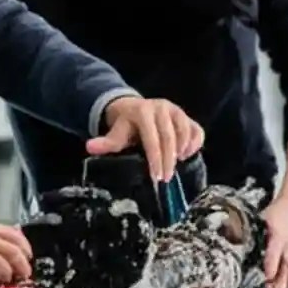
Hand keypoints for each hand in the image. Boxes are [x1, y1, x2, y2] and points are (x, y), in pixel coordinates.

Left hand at [87, 96, 203, 181]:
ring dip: (183, 151)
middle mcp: (162, 107)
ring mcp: (177, 110)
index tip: (156, 177)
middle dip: (169, 160)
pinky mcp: (187, 115)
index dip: (155, 158)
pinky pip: (197, 130)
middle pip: (170, 137)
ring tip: (176, 165)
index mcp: (143, 111)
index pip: (152, 138)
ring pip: (185, 132)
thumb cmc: (126, 126)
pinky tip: (186, 155)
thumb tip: (90, 147)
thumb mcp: (116, 133)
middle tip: (166, 179)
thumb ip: (106, 142)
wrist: (135, 108)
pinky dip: (194, 144)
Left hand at [260, 195, 287, 287]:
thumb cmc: (276, 212)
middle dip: (280, 283)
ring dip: (287, 285)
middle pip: (287, 267)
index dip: (269, 270)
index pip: (274, 256)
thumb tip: (236, 245)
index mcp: (278, 235)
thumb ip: (253, 234)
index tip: (264, 281)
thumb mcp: (261, 220)